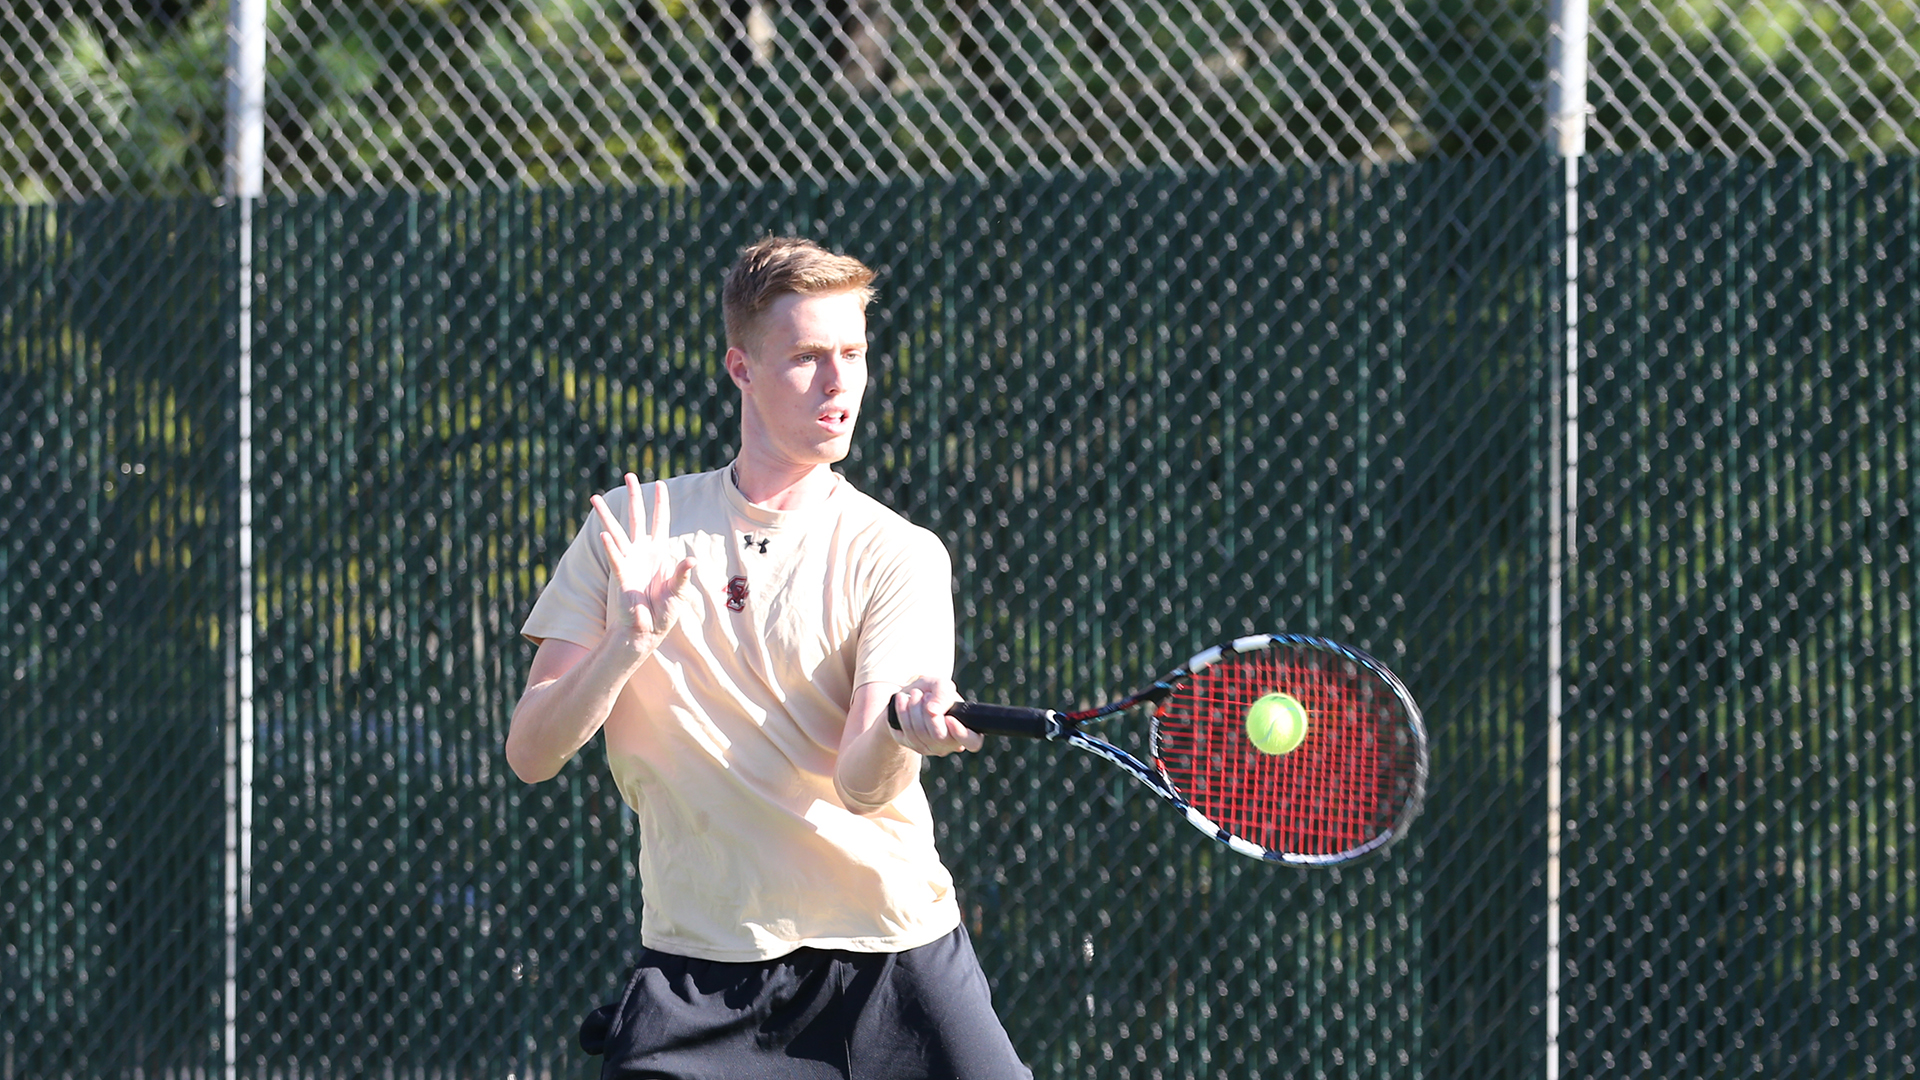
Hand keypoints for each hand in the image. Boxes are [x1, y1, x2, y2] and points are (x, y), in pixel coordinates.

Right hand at [591, 473, 697, 649]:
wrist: (646, 630)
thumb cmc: (664, 612)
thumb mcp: (679, 592)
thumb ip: (682, 574)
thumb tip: (692, 559)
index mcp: (659, 553)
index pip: (660, 522)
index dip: (660, 504)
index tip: (660, 484)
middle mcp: (642, 552)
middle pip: (637, 518)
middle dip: (634, 497)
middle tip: (628, 475)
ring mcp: (629, 561)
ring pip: (616, 532)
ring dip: (606, 515)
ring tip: (594, 498)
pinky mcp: (621, 576)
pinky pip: (615, 558)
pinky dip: (610, 547)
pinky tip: (604, 534)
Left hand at [887, 677, 982, 756]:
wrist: (909, 695)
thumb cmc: (931, 691)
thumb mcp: (941, 684)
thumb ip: (943, 693)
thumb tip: (933, 710)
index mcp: (965, 727)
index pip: (973, 742)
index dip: (961, 733)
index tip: (949, 717)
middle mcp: (949, 743)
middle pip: (939, 736)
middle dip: (928, 710)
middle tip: (925, 695)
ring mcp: (931, 748)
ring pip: (921, 734)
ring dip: (914, 707)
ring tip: (914, 693)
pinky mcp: (912, 746)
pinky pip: (906, 733)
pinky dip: (902, 711)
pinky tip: (902, 699)